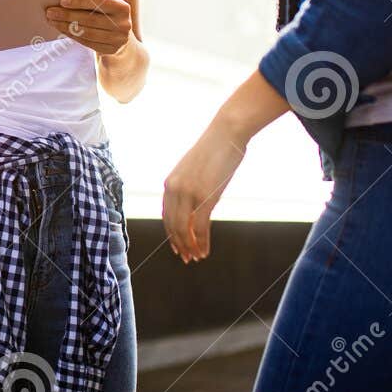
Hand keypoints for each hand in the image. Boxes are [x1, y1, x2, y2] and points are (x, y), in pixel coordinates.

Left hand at [45, 0, 132, 54]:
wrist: (121, 36)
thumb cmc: (107, 14)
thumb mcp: (105, 5)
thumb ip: (92, 0)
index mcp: (122, 7)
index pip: (100, 2)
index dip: (80, 1)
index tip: (62, 0)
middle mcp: (123, 24)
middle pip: (91, 19)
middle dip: (68, 15)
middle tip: (50, 11)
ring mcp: (118, 39)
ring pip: (87, 32)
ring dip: (66, 26)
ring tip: (52, 20)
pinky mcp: (110, 50)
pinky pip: (87, 42)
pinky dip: (71, 35)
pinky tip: (61, 29)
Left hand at [161, 125, 245, 262]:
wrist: (226, 133)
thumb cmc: (214, 150)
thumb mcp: (194, 170)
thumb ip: (189, 187)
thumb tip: (194, 203)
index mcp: (169, 183)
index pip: (166, 215)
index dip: (171, 233)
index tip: (177, 245)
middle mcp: (174, 189)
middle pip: (173, 225)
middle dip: (180, 244)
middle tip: (186, 258)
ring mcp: (189, 194)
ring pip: (184, 229)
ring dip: (190, 246)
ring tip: (196, 257)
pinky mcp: (205, 197)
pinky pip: (200, 227)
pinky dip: (202, 242)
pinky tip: (205, 251)